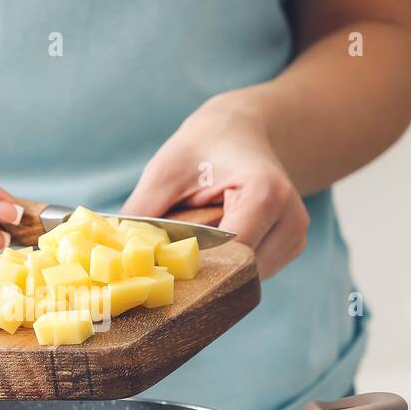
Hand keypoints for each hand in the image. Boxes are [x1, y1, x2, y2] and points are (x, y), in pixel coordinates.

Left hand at [121, 97, 309, 278]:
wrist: (242, 131)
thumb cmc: (205, 145)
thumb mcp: (166, 169)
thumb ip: (142, 212)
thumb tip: (116, 255)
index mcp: (265, 194)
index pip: (230, 254)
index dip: (195, 268)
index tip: (162, 270)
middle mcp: (290, 219)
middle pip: (241, 272)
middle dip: (204, 274)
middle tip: (169, 268)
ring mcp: (294, 236)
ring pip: (248, 278)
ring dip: (217, 270)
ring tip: (196, 246)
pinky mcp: (291, 246)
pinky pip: (255, 272)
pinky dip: (230, 266)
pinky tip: (215, 245)